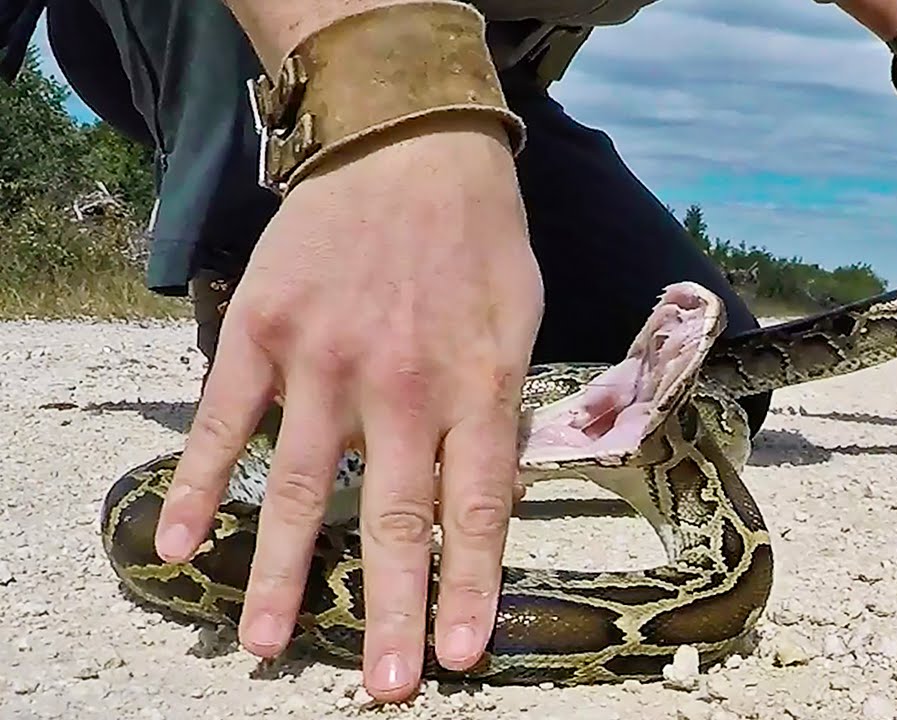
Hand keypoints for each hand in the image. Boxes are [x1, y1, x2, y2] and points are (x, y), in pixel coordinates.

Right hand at [152, 115, 542, 702]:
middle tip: (381, 685)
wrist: (408, 143)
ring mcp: (325, 360)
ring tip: (263, 644)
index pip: (476, 509)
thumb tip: (489, 496)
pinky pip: (227, 422)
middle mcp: (401, 385)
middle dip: (388, 610)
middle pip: (393, 518)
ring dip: (280, 572)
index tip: (461, 654)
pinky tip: (179, 542)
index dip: (469, 587)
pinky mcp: (265, 332)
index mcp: (476, 385)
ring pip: (302, 486)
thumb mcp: (521, 321)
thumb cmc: (477, 238)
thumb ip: (503, 409)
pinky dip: (201, 483)